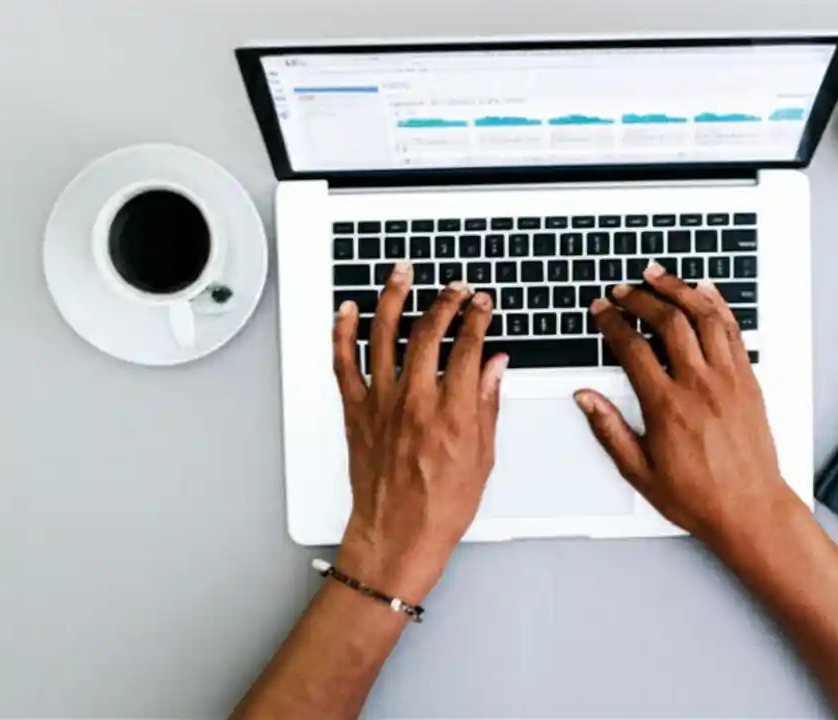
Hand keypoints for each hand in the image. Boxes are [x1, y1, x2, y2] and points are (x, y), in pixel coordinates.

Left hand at [332, 263, 508, 600]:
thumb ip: (487, 404)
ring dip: (394, 297)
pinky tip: (348, 310)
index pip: (468, 346)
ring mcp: (380, 403)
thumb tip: (494, 366)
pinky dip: (343, 332)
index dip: (477, 318)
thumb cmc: (439, 507)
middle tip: (455, 289)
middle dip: (445, 301)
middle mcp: (415, 401)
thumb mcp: (483, 456)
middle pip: (429, 331)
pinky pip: (343, 361)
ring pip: (383, 334)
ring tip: (402, 274)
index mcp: (452, 412)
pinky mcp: (355, 411)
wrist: (397, 536)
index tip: (482, 305)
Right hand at [574, 265, 791, 546]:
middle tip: (622, 290)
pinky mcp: (748, 381)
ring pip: (703, 317)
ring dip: (678, 290)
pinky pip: (733, 331)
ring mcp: (728, 380)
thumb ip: (608, 429)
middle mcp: (699, 386)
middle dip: (640, 298)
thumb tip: (585, 398)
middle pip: (668, 322)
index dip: (612, 323)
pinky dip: (718, 305)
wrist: (750, 510)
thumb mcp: (639, 471)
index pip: (632, 348)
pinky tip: (704, 291)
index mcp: (667, 407)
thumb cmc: (698, 496)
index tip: (601, 311)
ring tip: (657, 276)